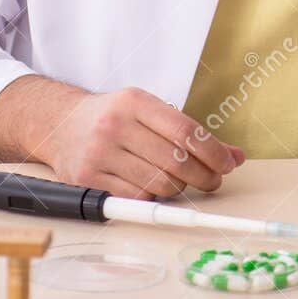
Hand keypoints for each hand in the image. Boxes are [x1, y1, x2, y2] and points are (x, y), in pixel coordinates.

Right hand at [0, 76, 245, 199]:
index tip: (227, 164)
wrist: (61, 124)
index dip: (213, 152)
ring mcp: (100, 153)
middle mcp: (116, 125)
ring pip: (158, 183)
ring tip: (184, 184)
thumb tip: (236, 156)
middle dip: (202, 176)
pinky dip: (154, 197)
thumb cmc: (115, 117)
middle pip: (175, 161)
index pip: (185, 130)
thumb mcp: (150, 111)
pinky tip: (157, 189)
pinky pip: (136, 198)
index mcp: (135, 101)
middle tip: (213, 180)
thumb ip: (191, 133)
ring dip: (179, 189)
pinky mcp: (88, 178)